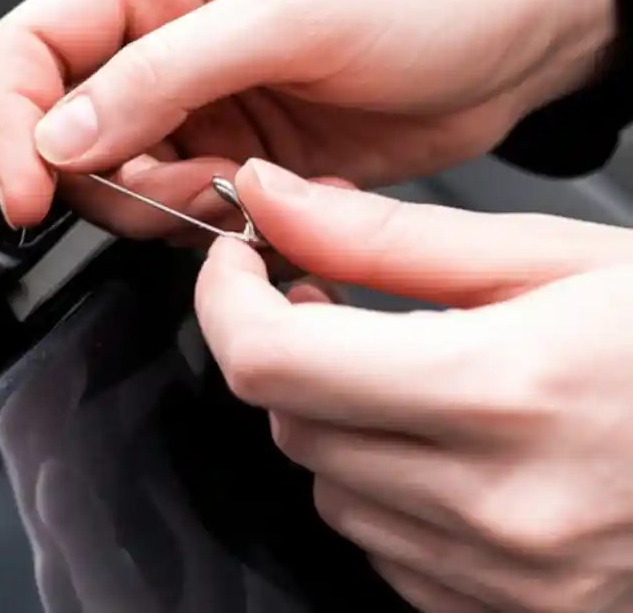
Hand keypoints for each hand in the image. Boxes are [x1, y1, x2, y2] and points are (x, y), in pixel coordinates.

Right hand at [0, 0, 614, 239]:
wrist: (515, 46)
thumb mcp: (291, 17)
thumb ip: (163, 73)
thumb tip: (62, 132)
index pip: (32, 47)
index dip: (13, 121)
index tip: (29, 189)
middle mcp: (164, 50)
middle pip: (64, 134)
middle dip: (107, 181)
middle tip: (186, 182)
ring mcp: (197, 112)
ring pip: (118, 187)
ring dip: (168, 208)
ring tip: (243, 184)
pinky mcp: (232, 164)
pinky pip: (179, 215)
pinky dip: (212, 227)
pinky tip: (269, 198)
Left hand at [198, 159, 632, 611]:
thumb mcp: (550, 257)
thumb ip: (386, 240)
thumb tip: (272, 200)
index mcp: (506, 392)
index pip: (272, 363)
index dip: (225, 303)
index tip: (236, 264)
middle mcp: (498, 503)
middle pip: (290, 425)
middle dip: (287, 354)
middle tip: (328, 305)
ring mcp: (505, 578)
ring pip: (329, 490)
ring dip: (337, 423)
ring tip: (413, 375)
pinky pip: (382, 549)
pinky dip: (385, 492)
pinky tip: (450, 449)